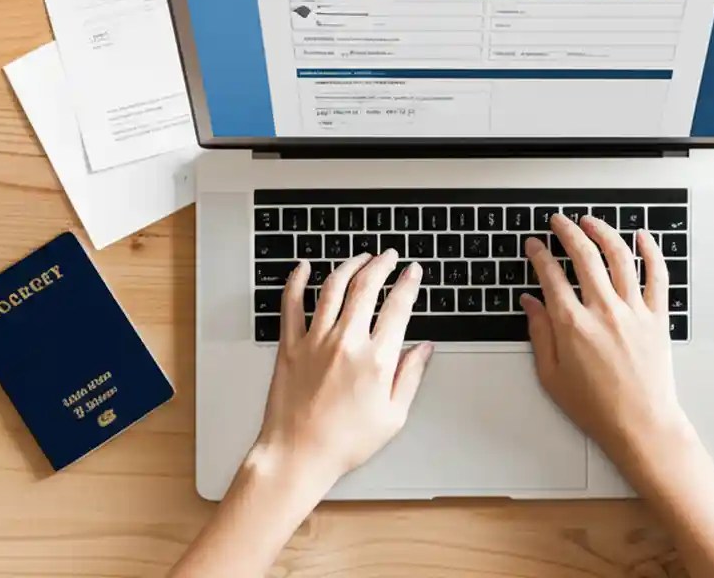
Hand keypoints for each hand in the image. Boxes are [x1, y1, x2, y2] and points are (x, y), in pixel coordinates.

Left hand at [252, 251, 433, 489]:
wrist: (297, 455)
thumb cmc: (344, 443)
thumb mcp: (393, 416)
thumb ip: (411, 376)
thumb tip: (424, 349)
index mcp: (376, 361)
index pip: (398, 308)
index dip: (409, 284)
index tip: (413, 272)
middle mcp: (346, 343)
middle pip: (366, 287)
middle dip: (381, 265)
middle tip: (389, 257)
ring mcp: (315, 341)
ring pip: (333, 287)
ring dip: (350, 266)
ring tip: (361, 257)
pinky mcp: (289, 346)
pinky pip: (291, 304)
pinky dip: (297, 281)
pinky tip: (304, 268)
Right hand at [521, 215, 689, 474]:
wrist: (640, 424)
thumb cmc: (596, 407)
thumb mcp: (551, 375)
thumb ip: (539, 334)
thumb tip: (531, 304)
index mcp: (573, 326)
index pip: (551, 276)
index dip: (539, 255)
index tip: (534, 246)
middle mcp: (603, 311)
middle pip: (584, 256)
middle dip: (567, 232)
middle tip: (558, 222)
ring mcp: (633, 312)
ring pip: (619, 257)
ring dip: (603, 232)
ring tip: (590, 221)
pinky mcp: (657, 318)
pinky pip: (657, 276)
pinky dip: (651, 252)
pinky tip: (642, 238)